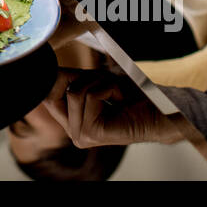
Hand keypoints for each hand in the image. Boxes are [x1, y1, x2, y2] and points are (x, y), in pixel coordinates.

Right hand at [43, 66, 183, 147]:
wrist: (161, 111)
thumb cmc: (133, 96)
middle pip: (57, 90)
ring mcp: (81, 136)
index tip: (70, 71)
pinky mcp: (92, 134)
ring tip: (116, 93)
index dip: (56, 77)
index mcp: (71, 122)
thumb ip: (69, 80)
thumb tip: (45, 70)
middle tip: (105, 84)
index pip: (46, 94)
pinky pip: (90, 96)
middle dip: (82, 77)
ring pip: (75, 92)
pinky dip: (108, 88)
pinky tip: (121, 99)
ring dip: (100, 83)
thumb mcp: (94, 82)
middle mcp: (73, 132)